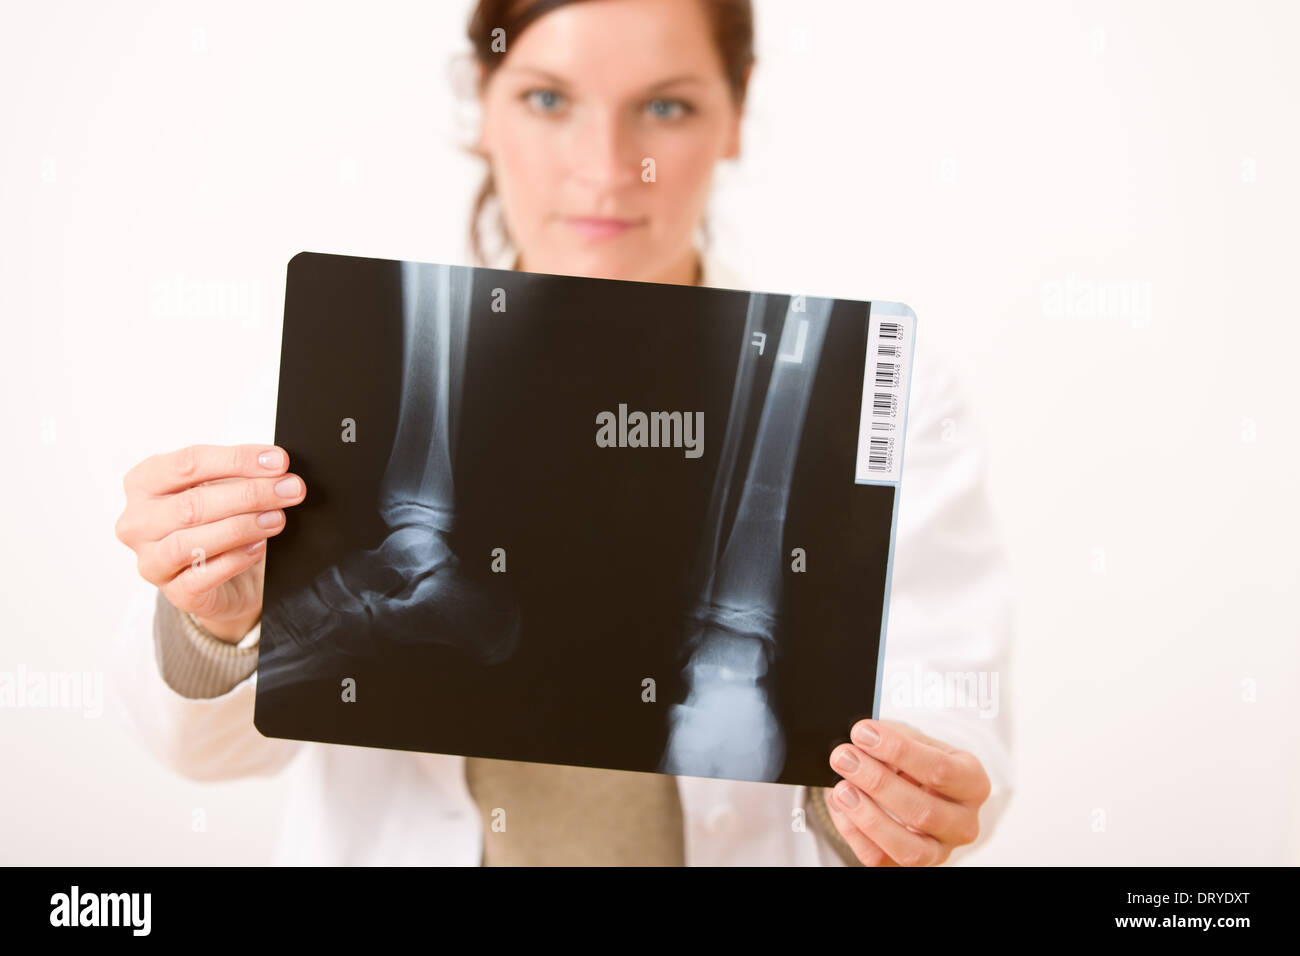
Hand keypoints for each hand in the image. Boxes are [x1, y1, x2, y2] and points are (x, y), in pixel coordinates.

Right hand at [115, 444, 306, 640]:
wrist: (228, 578)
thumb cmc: (221, 521)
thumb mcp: (226, 489)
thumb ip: (241, 475)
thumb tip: (276, 467)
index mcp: (144, 483)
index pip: (188, 464)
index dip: (237, 459)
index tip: (278, 461)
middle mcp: (138, 522)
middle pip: (192, 504)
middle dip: (249, 494)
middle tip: (290, 489)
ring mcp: (151, 560)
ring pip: (190, 542)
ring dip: (242, 526)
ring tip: (277, 518)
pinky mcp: (174, 592)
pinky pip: (202, 576)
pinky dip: (234, 559)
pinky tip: (258, 547)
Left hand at [822, 718, 989, 865]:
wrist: (913, 784)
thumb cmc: (915, 760)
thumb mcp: (912, 740)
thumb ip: (892, 740)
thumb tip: (861, 742)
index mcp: (973, 783)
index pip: (940, 769)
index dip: (898, 751)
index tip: (863, 732)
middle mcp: (964, 823)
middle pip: (924, 811)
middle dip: (877, 782)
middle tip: (844, 757)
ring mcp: (940, 851)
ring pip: (908, 848)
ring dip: (868, 817)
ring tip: (841, 789)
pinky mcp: (912, 866)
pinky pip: (880, 859)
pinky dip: (854, 833)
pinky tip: (840, 806)